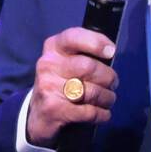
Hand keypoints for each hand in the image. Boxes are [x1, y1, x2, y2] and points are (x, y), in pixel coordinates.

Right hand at [26, 26, 118, 148]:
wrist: (38, 114)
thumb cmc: (61, 83)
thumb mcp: (66, 61)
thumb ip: (84, 53)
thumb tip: (110, 53)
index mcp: (53, 48)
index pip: (74, 37)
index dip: (96, 42)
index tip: (111, 52)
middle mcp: (48, 65)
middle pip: (89, 67)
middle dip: (109, 77)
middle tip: (113, 83)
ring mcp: (49, 87)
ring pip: (92, 91)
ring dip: (107, 98)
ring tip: (108, 100)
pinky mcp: (54, 109)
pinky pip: (89, 111)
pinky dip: (102, 114)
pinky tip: (103, 114)